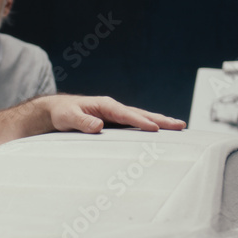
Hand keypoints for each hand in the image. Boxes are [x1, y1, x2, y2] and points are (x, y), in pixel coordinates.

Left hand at [41, 95, 185, 133]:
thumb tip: (98, 126)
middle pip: (141, 113)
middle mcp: (114, 108)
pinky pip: (136, 123)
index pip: (126, 114)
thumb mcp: (68, 118)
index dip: (141, 121)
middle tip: (179, 125)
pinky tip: (161, 131)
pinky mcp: (116, 122)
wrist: (57, 111)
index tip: (155, 128)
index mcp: (105, 105)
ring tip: (179, 126)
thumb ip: (82, 123)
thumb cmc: (62, 113)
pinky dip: (150, 126)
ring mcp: (116, 115)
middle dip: (161, 119)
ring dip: (160, 122)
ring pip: (142, 117)